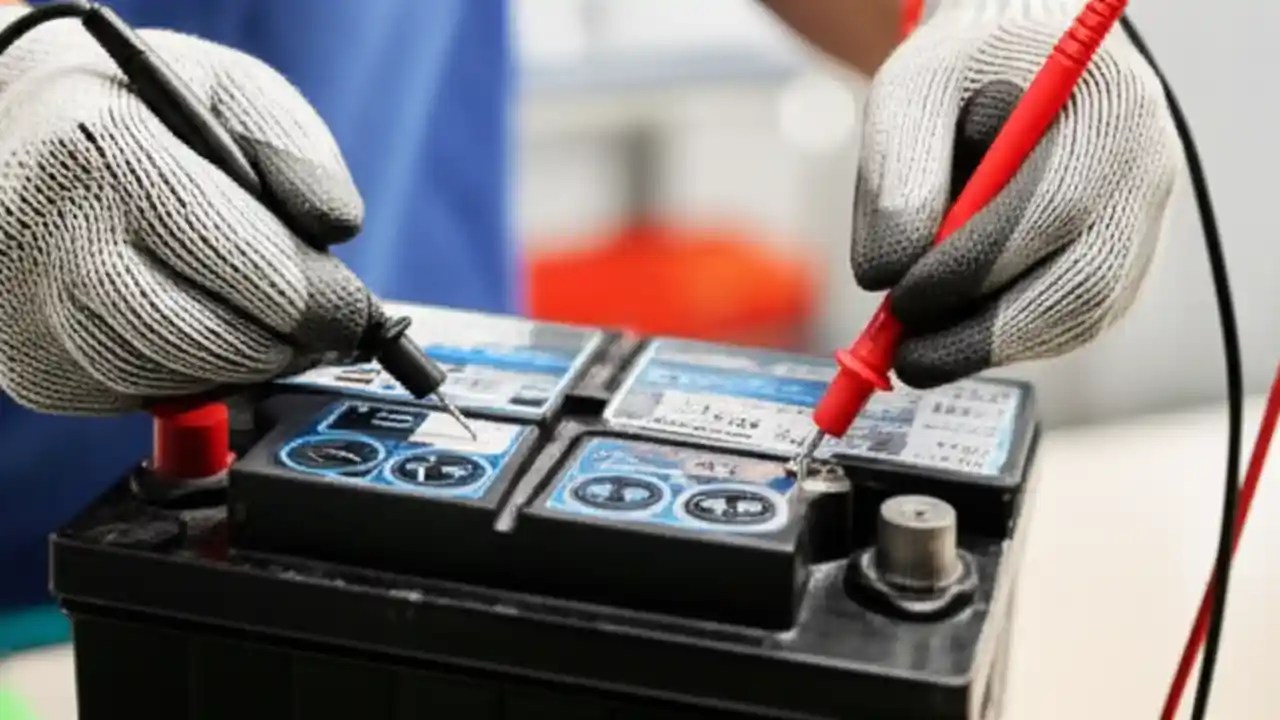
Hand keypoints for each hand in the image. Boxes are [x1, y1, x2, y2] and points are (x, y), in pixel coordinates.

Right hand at [0, 8, 373, 413]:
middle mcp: (49, 231)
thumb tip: (335, 231)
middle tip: (322, 334)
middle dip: (283, 346)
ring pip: (172, 380)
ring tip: (268, 332)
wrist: (12, 128)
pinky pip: (134, 398)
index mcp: (103, 147)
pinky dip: (184, 381)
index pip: (233, 256)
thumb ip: (296, 148)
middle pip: (204, 337)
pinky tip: (195, 335)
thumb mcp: (226, 88)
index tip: (354, 312)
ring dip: (239, 369)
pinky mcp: (28, 365)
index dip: (312, 297)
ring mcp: (26, 308)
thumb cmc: (135, 107)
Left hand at [850, 0, 1180, 388]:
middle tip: (907, 359)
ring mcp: (1140, 224)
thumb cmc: (963, 70)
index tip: (902, 298)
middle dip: (986, 335)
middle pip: (1086, 283)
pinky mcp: (1119, 264)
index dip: (975, 266)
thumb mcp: (913, 93)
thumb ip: (896, 174)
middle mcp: (1144, 172)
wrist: (1016, 61)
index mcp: (1105, 109)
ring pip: (1080, 317)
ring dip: (990, 345)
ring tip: (917, 345)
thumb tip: (886, 276)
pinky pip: (1070, 322)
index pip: (1056, 207)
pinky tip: (952, 327)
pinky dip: (1006, 338)